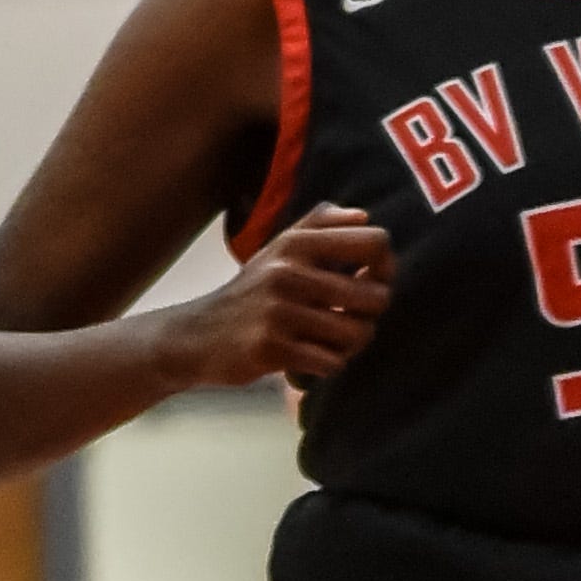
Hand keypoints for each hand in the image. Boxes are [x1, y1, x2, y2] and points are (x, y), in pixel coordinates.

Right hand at [168, 207, 392, 392]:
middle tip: (348, 319)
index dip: (385, 265)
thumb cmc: (250, 293)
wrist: (195, 336)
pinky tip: (308, 358)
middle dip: (369, 315)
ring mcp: (279, 311)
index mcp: (295, 244)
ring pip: (357, 334)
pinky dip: (327, 365)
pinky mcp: (271, 348)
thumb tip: (364, 216)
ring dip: (350, 344)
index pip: (374, 241)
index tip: (368, 280)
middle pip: (376, 296)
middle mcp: (287, 272)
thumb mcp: (277, 249)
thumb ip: (319, 224)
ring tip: (329, 341)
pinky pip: (332, 362)